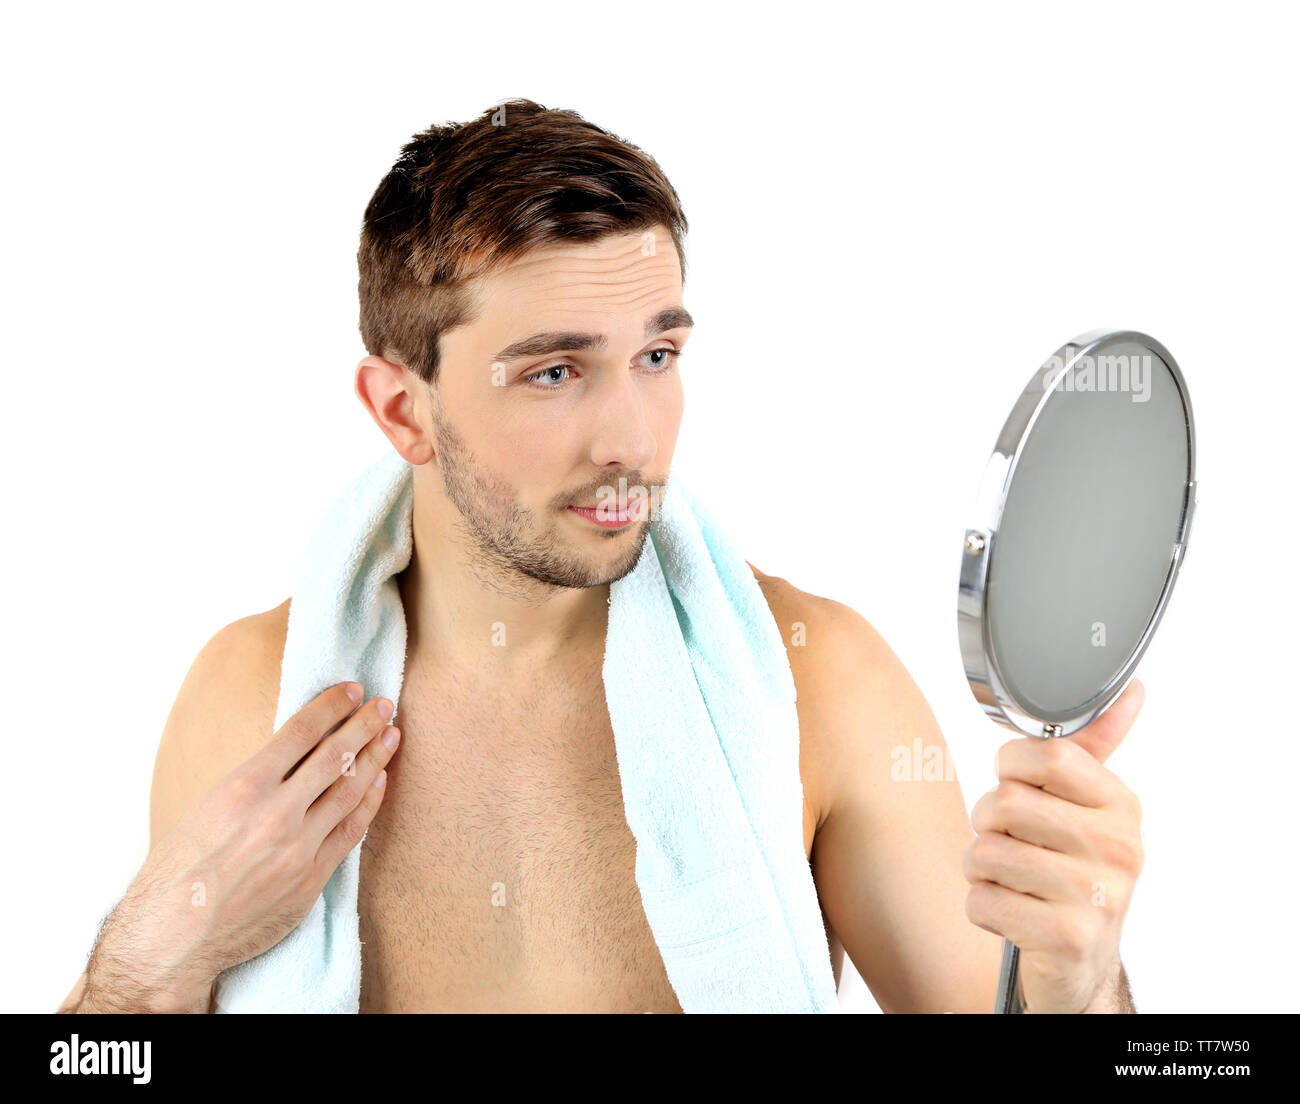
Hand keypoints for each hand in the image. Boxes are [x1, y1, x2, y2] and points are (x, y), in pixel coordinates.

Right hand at [82, 682, 400, 1011]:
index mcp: (243, 787)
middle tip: (385, 705)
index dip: (333, 706)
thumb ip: (253, 782)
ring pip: (350, 790)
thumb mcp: (205, 807)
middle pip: (335, 756)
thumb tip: (291, 755)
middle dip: (366, 725)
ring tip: (392, 736)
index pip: (301, 731)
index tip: (353, 690)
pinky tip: (379, 783)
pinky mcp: (312, 878)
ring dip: (376, 759)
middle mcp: (276, 812)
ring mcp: (299, 846)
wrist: (173, 937)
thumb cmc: (177, 871)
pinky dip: (369, 802)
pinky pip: (351, 831)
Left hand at [963, 680, 1145, 1012]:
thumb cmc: (1073, 871)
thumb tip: (1133, 689)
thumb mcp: (1089, 806)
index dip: (1010, 769)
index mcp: (1122, 805)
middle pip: (1003, 804)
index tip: (1022, 788)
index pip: (1044, 756)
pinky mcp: (1067, 939)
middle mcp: (1119, 848)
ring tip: (1014, 880)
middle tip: (1014, 843)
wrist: (1081, 962)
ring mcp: (1098, 896)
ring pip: (984, 853)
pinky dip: (983, 907)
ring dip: (982, 869)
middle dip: (988, 824)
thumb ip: (1094, 747)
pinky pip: (981, 901)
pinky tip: (1014, 912)